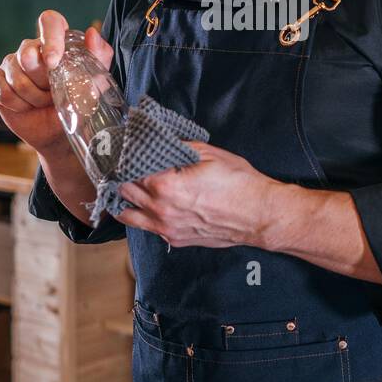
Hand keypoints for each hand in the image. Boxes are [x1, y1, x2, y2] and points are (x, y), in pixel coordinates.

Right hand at [0, 9, 113, 154]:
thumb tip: (92, 34)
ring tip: (44, 102)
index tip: (54, 62)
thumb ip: (99, 57)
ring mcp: (11, 64)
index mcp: (57, 42)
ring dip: (33, 97)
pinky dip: (18, 105)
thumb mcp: (95, 83)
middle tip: (55, 94)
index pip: (50, 21)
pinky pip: (3, 91)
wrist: (59, 133)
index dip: (51, 39)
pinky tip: (27, 107)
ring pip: (16, 76)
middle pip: (28, 54)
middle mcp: (31, 48)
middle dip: (43, 81)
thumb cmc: (77, 104)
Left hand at [117, 142, 282, 248]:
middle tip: (126, 165)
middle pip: (125, 191)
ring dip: (125, 200)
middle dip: (123, 176)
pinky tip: (147, 205)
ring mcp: (167, 228)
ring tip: (128, 187)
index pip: (131, 169)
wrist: (259, 215)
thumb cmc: (239, 184)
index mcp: (165, 185)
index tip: (128, 149)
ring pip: (129, 216)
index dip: (128, 157)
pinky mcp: (176, 239)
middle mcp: (160, 210)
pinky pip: (148, 228)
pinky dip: (142, 216)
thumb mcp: (207, 153)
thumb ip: (177, 147)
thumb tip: (159, 142)